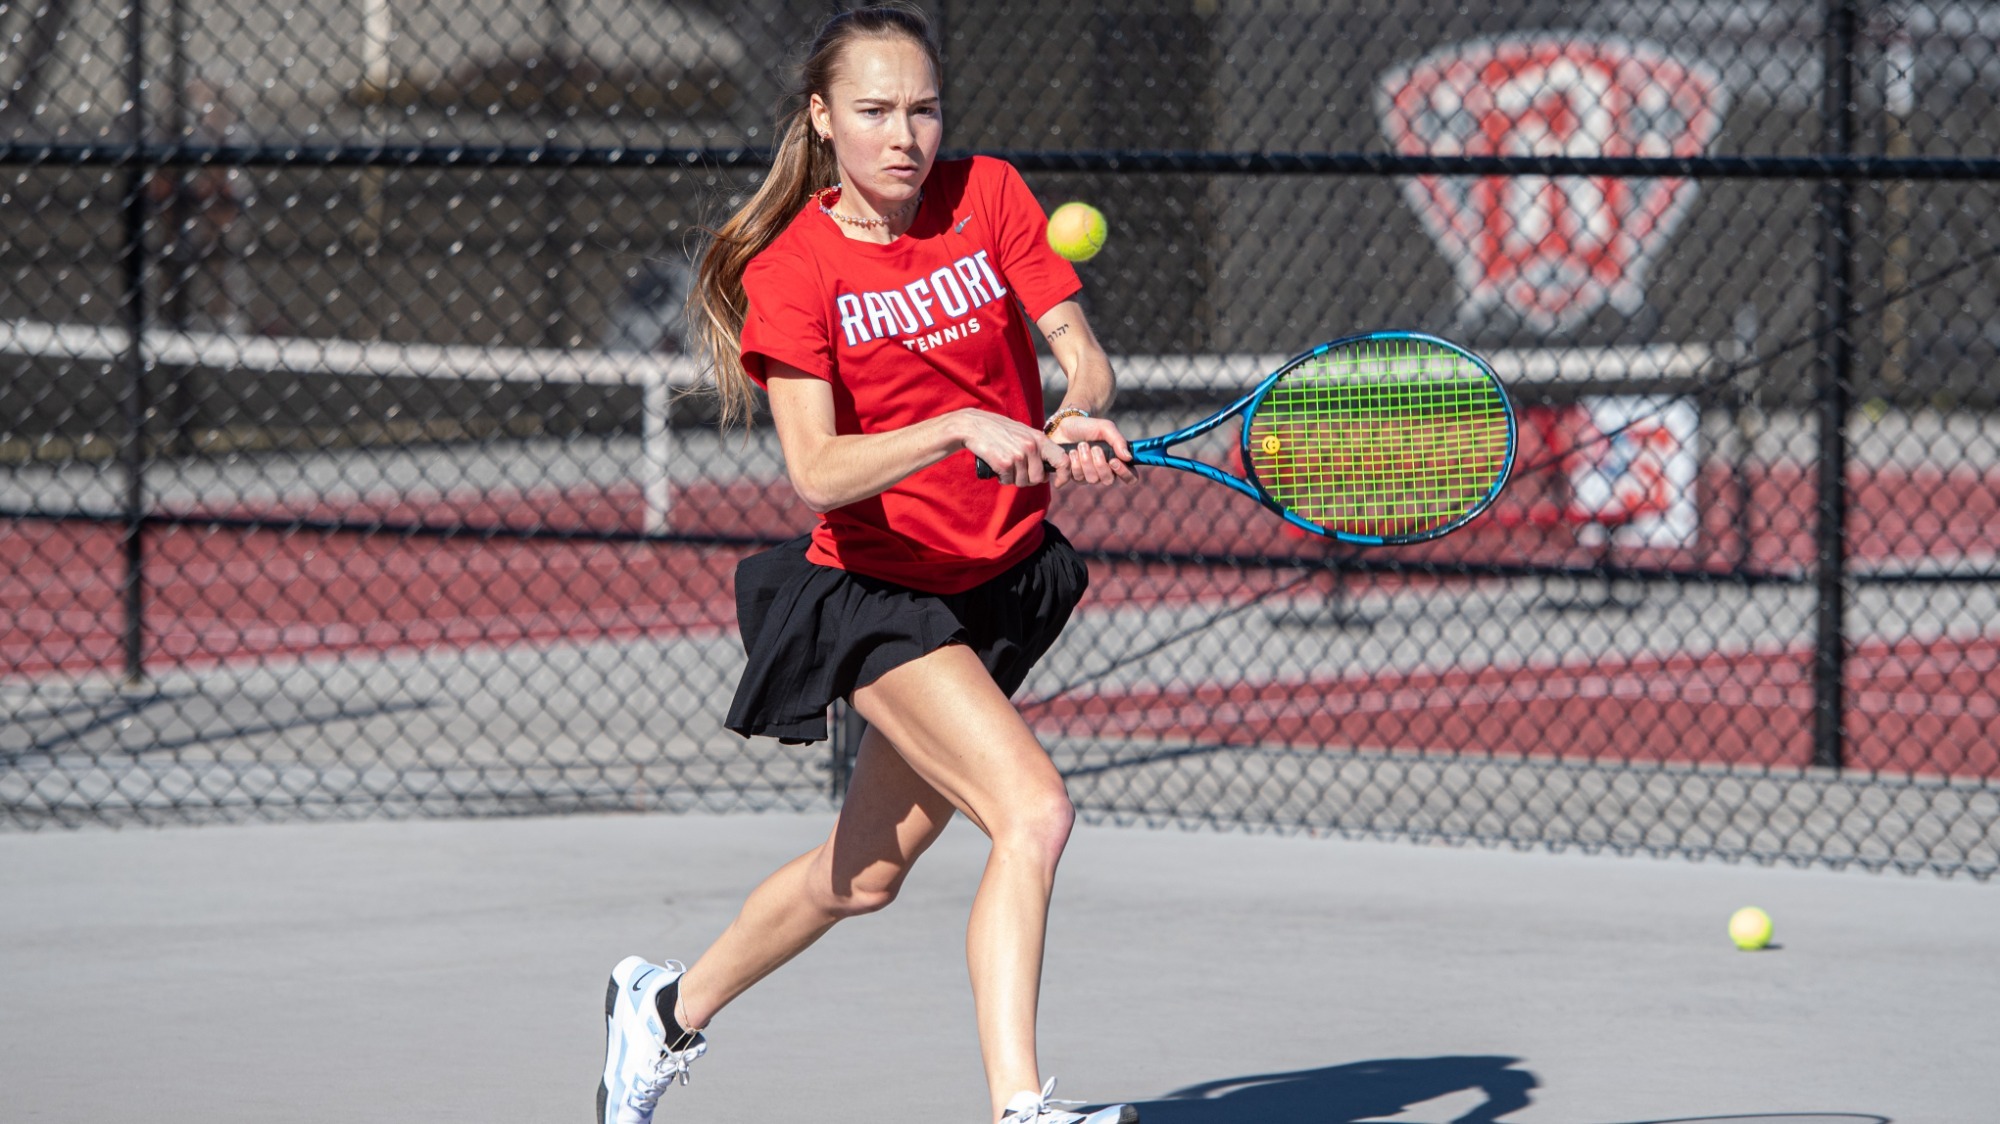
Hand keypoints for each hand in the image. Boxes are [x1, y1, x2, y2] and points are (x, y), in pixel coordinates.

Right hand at [953, 409, 1070, 487]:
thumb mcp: (1024, 432)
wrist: (974, 426)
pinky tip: (998, 467)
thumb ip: (1038, 447)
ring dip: (1014, 478)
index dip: (1065, 475)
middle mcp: (1031, 447)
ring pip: (1023, 482)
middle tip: (1018, 470)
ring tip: (1006, 465)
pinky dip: (1003, 478)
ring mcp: (1018, 456)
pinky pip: (1008, 481)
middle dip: (1029, 479)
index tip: (1059, 483)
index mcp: (1039, 439)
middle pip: (1039, 478)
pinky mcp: (1004, 464)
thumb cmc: (999, 430)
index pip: (1063, 460)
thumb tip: (1049, 471)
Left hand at [1047, 414, 1136, 486]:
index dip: (1124, 473)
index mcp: (1117, 461)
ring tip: (1080, 445)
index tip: (1114, 461)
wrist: (1063, 425)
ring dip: (1085, 460)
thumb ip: (1118, 441)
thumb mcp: (1105, 428)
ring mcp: (1088, 475)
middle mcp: (1104, 471)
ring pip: (1092, 479)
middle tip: (1094, 447)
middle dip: (1100, 463)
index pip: (1130, 477)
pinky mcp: (1073, 476)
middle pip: (1108, 480)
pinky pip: (1076, 478)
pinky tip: (1070, 452)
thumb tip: (1128, 457)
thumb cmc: (1087, 426)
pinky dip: (1073, 463)